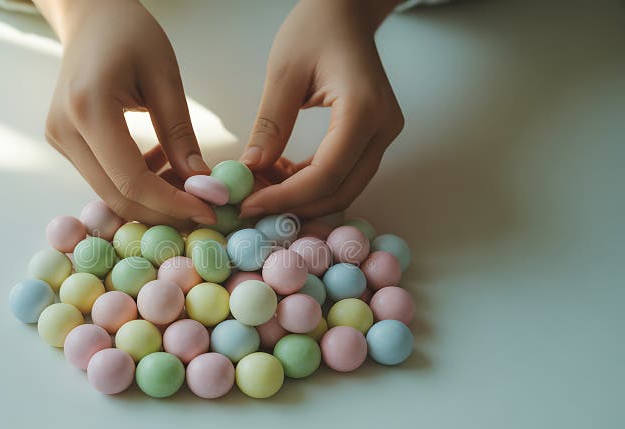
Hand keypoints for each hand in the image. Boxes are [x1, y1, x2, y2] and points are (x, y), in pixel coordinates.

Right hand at [35, 0, 214, 227]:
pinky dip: (138, 184)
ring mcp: (59, 140)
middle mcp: (64, 131)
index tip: (210, 211)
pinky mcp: (64, 144)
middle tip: (205, 210)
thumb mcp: (165, 77)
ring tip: (189, 183)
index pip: (131, 180)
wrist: (90, 18)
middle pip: (116, 196)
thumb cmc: (129, 34)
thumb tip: (202, 185)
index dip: (172, 204)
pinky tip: (163, 165)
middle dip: (164, 212)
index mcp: (88, 109)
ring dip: (152, 200)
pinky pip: (104, 178)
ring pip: (110, 193)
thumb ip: (180, 134)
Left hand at [238, 0, 403, 218]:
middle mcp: (383, 128)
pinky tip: (282, 173)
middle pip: (340, 189)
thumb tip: (250, 172)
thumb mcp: (284, 73)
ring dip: (303, 197)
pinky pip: (345, 173)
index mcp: (363, 110)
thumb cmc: (316, 29)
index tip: (250, 205)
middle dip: (295, 205)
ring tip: (262, 187)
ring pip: (345, 187)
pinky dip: (312, 182)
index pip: (326, 174)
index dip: (287, 198)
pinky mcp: (374, 137)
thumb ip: (269, 125)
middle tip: (253, 206)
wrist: (346, 11)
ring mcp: (383, 134)